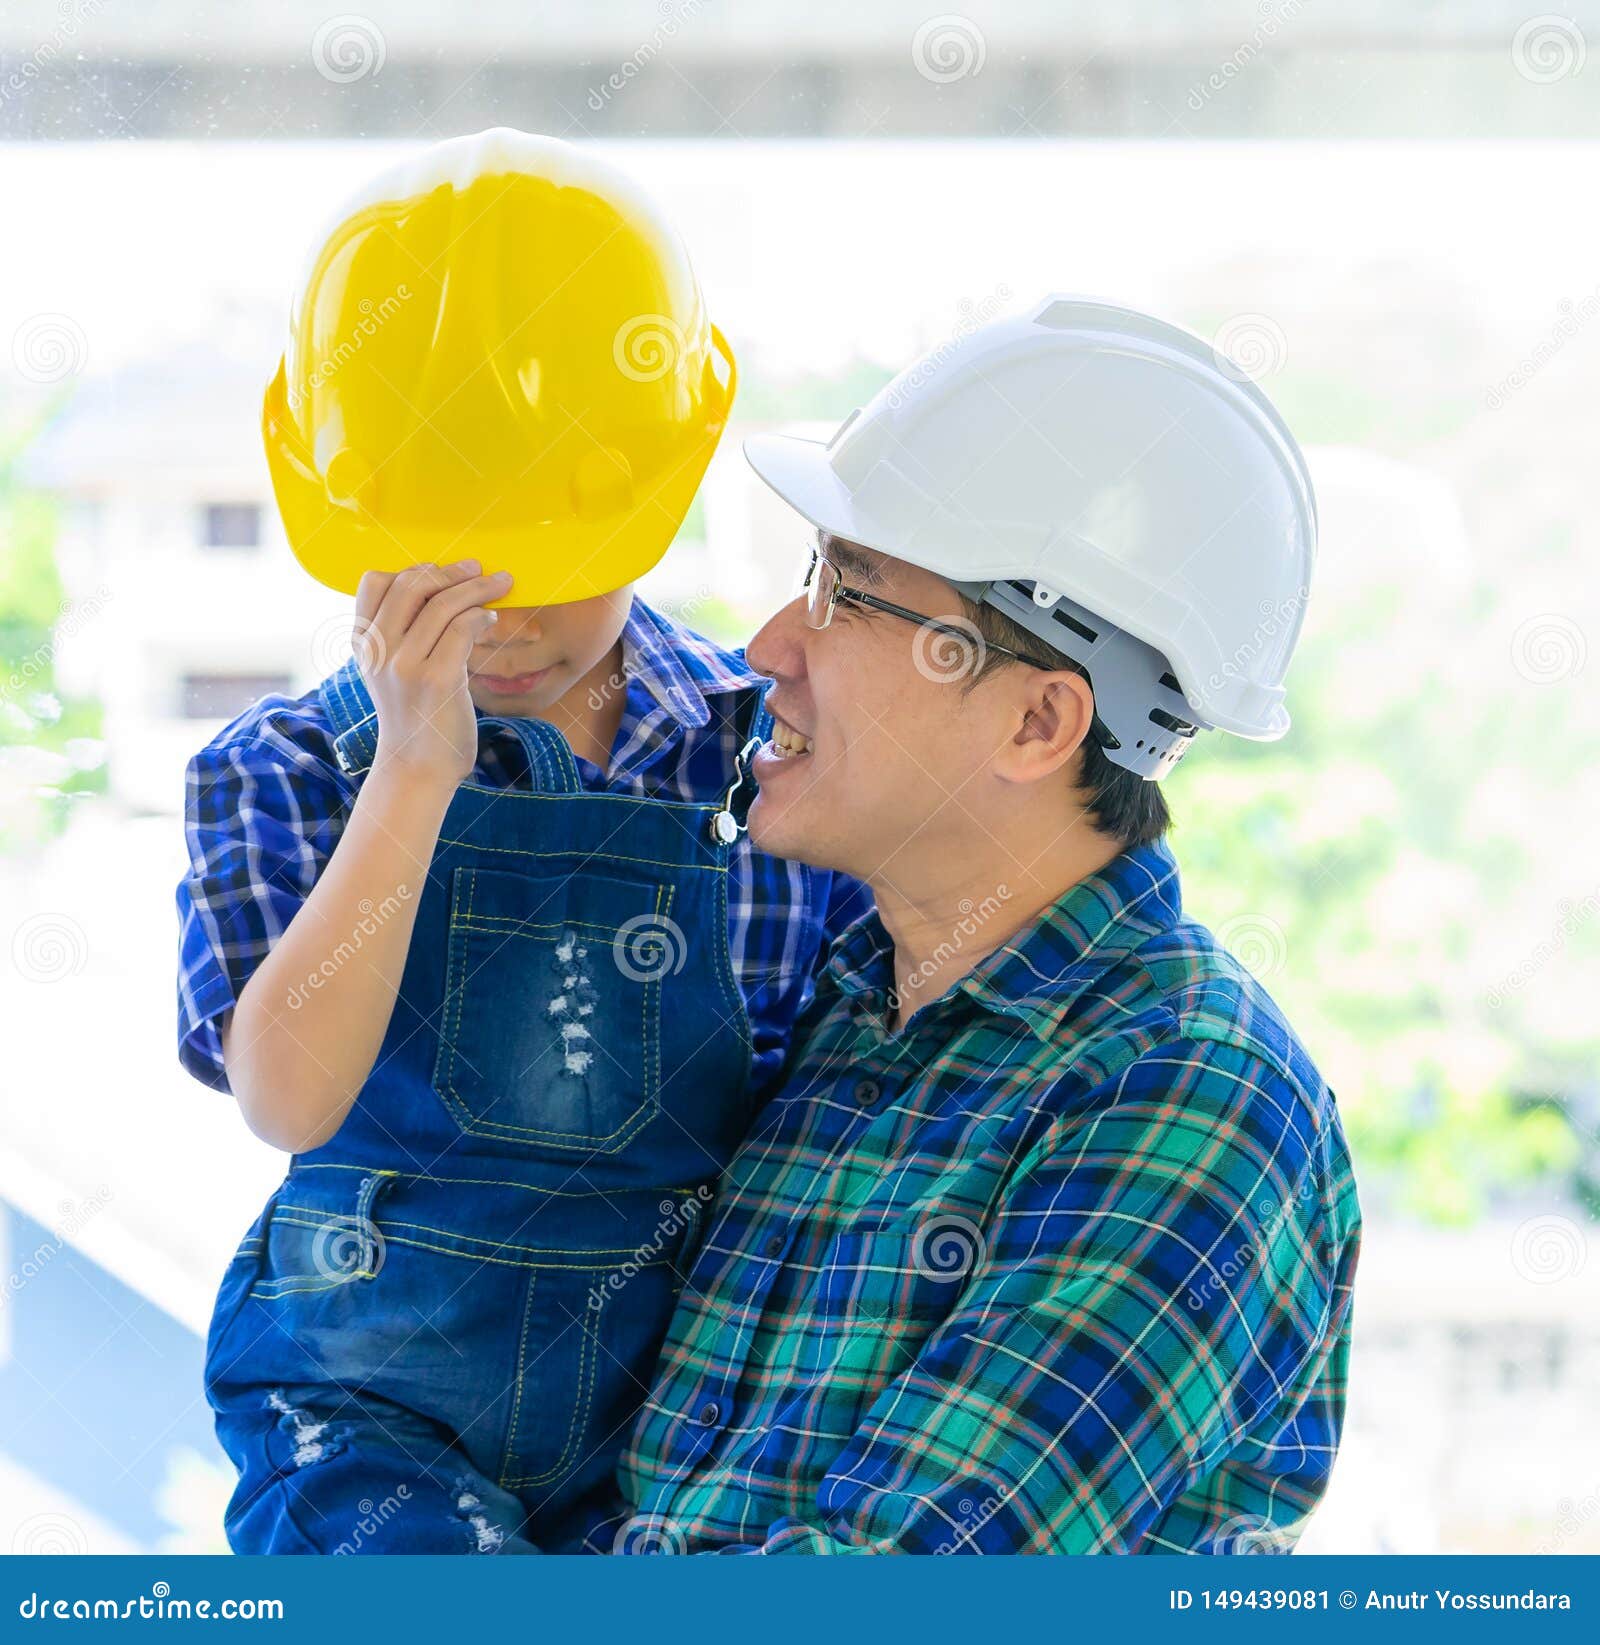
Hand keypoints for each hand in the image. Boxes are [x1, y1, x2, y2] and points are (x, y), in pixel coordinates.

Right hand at [352, 560, 512, 787]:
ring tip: (500, 585)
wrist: (418, 768)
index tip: (441, 573)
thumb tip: (440, 588)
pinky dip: (481, 615)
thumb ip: (400, 634)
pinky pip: (463, 627)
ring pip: (442, 603)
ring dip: (477, 588)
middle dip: (451, 572)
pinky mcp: (436, 679)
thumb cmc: (415, 716)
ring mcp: (405, 665)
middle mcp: (377, 650)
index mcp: (362, 643)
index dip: (411, 570)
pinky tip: (491, 619)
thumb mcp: (391, 671)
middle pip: (411, 584)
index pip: (375, 582)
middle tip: (479, 569)